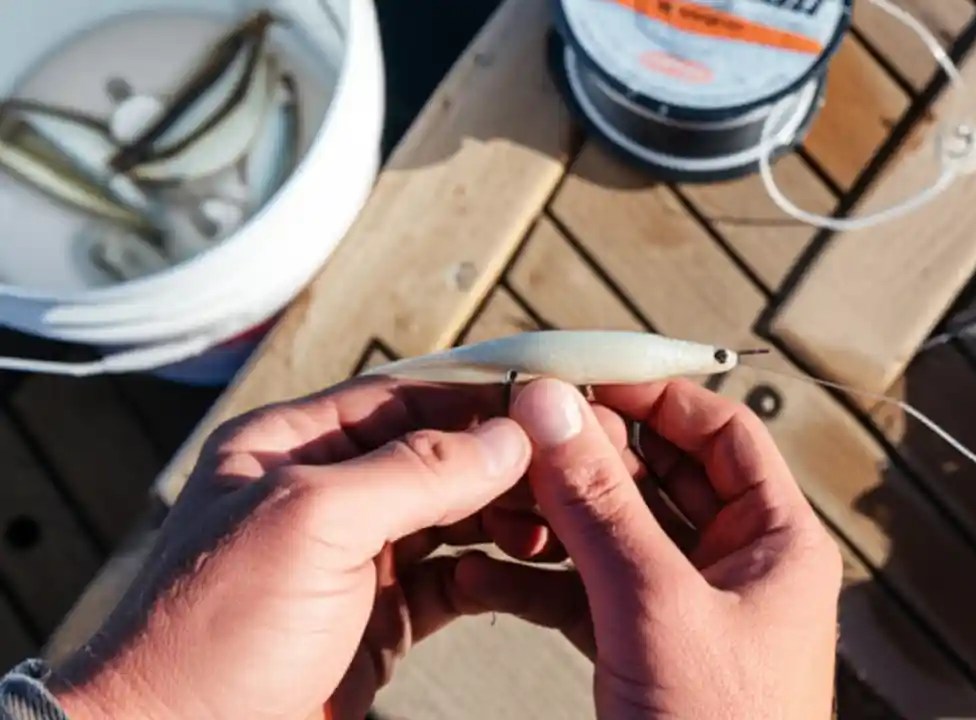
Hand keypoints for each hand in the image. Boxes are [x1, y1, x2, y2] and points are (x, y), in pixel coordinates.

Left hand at [48, 377, 547, 719]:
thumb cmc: (212, 634)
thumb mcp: (312, 525)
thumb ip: (412, 471)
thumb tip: (507, 436)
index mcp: (289, 446)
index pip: (402, 398)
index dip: (476, 399)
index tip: (550, 406)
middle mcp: (322, 494)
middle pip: (435, 457)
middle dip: (503, 462)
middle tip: (572, 469)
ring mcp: (351, 559)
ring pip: (451, 517)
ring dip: (505, 515)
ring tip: (559, 521)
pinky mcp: (377, 619)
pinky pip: (451, 578)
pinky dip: (491, 570)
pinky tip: (523, 568)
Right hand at [460, 378, 843, 718]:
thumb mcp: (658, 611)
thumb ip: (603, 508)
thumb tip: (556, 410)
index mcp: (775, 541)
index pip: (719, 432)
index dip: (653, 395)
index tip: (578, 373)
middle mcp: (735, 565)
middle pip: (657, 476)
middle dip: (586, 457)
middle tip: (518, 435)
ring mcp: (686, 608)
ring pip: (613, 532)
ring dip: (551, 517)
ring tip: (491, 503)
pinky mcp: (641, 648)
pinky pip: (585, 591)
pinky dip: (535, 581)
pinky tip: (479, 577)